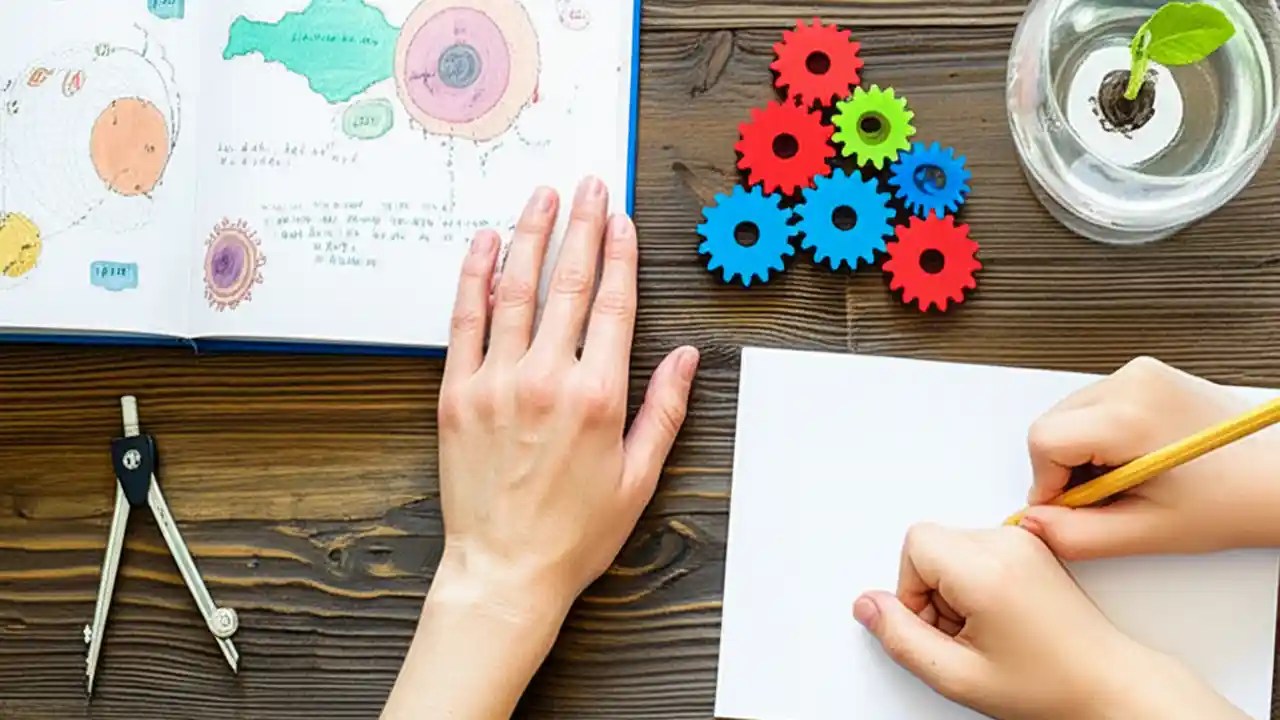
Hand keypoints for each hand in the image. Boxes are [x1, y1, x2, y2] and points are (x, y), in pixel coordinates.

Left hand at [381, 178, 698, 719]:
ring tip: (541, 196)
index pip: (614, 304)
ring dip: (529, 235)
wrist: (505, 571)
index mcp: (598, 395)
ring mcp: (496, 381)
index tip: (619, 217)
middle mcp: (547, 377)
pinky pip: (465, 320)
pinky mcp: (457, 393)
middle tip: (586, 184)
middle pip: (568, 283)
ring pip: (515, 289)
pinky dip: (474, 277)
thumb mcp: (640, 477)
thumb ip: (664, 409)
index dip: (619, 253)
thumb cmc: (576, 532)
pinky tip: (483, 244)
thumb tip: (685, 356)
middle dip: (579, 226)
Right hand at [853, 524, 1245, 719]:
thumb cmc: (1050, 685)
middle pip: (931, 544)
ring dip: (952, 588)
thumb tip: (868, 605)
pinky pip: (976, 549)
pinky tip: (998, 617)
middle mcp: (1008, 543)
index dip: (911, 590)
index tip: (937, 625)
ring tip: (985, 629)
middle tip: (963, 634)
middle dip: (931, 590)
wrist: (1110, 684)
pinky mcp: (1030, 545)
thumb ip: (900, 638)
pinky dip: (973, 582)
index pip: (916, 545)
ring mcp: (1023, 540)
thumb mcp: (959, 677)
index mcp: (989, 569)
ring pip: (951, 547)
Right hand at [1021, 356, 1279, 559]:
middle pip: (1052, 424)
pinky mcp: (1147, 372)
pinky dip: (1101, 434)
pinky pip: (1095, 403)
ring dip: (1083, 450)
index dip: (1048, 481)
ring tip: (1127, 479)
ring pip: (1070, 414)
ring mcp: (1140, 371)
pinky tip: (1135, 458)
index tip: (1073, 506)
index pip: (1043, 440)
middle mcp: (1130, 381)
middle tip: (1107, 497)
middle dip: (1066, 466)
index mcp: (1129, 416)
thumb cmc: (1231, 503)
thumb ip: (1077, 534)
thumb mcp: (1147, 533)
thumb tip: (1032, 524)